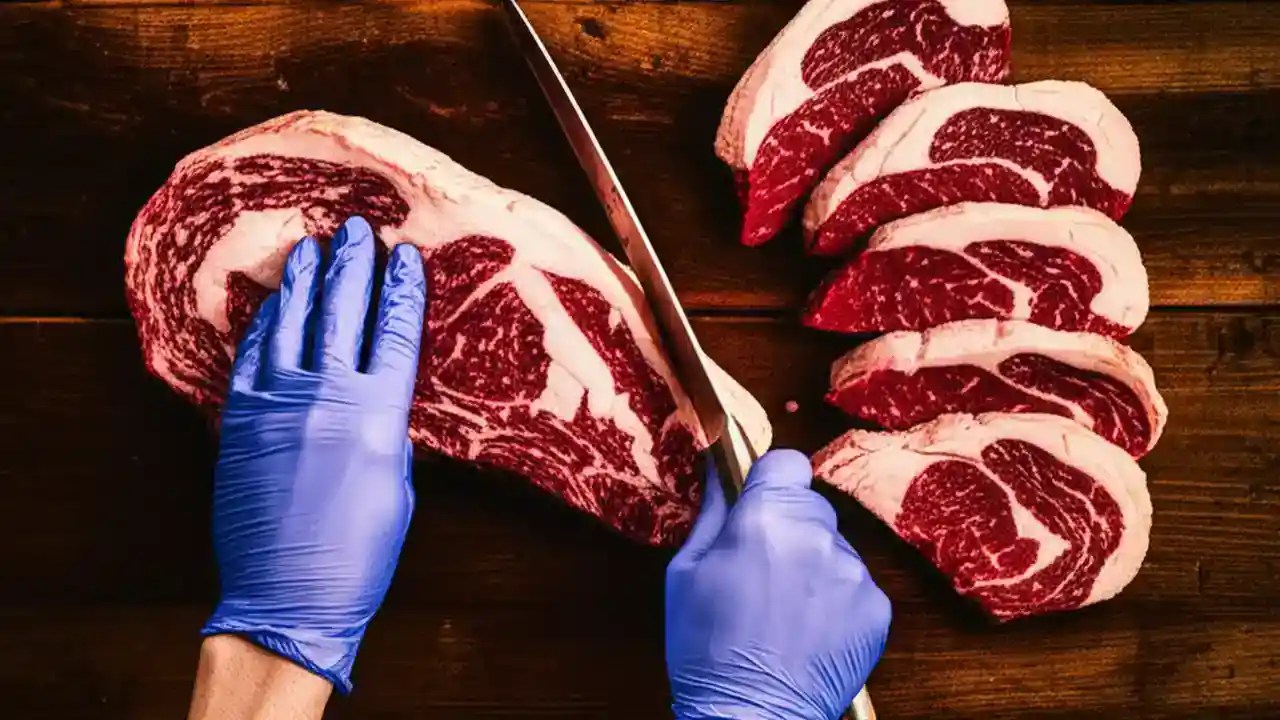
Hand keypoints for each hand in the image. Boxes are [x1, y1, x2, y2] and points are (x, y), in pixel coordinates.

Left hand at [202, 216, 426, 693]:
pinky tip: (276, 304)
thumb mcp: (399, 484)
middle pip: (344, 311)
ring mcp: (278, 403)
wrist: (289, 595)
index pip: (395, 330)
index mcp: (379, 413)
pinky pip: (253, 356)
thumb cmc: (359, 553)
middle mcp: (328, 396)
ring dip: (306, 281)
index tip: (407, 256)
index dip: (402, 288)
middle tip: (358, 230)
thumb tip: (381, 392)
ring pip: (294, 323)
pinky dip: (266, 325)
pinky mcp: (241, 419)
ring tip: (314, 248)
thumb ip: (389, 428)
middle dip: (353, 265)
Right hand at [665, 450, 891, 719]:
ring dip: (812, 564)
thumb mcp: (687, 571)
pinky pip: (854, 583)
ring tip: (783, 609)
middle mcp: (817, 537)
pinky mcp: (877, 608)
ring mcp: (853, 573)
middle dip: (787, 526)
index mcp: (766, 518)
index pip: (787, 461)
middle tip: (760, 569)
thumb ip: (713, 510)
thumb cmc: (707, 648)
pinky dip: (835, 598)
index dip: (769, 480)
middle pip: (810, 506)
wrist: (750, 717)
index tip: (757, 504)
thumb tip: (718, 464)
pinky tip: (807, 628)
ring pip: (832, 546)